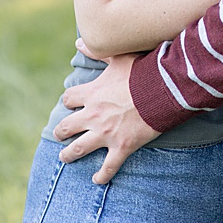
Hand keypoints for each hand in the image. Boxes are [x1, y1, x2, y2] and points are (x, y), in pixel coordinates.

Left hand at [52, 52, 160, 183]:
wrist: (163, 90)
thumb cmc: (142, 71)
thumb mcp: (117, 57)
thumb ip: (97, 51)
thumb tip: (79, 41)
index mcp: (91, 94)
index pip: (69, 99)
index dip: (68, 101)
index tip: (70, 104)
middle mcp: (93, 115)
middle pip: (67, 126)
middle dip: (61, 131)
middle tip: (58, 134)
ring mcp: (106, 133)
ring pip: (79, 148)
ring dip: (69, 155)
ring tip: (63, 158)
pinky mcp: (122, 147)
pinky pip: (108, 166)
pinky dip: (102, 175)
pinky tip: (96, 181)